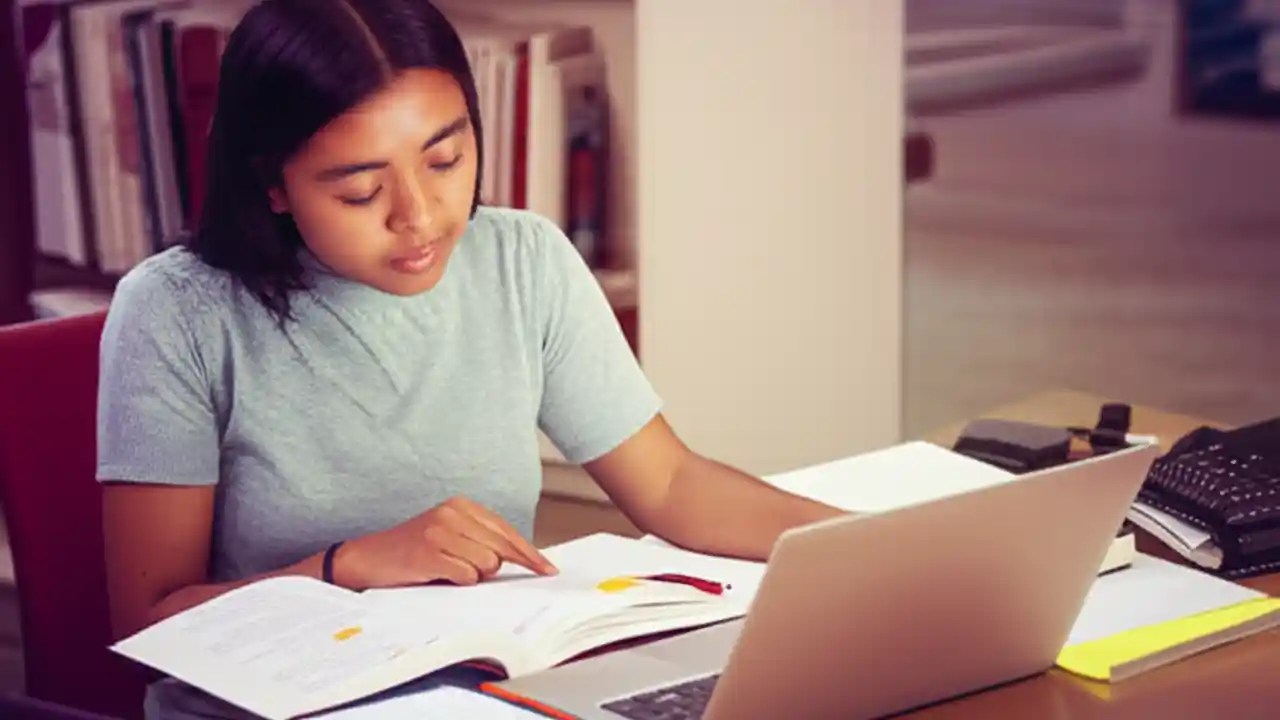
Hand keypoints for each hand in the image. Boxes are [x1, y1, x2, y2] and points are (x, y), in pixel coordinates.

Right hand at [335, 496, 557, 589]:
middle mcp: (453, 513)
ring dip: (473, 575)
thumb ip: (480, 540)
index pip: (506, 530)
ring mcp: (440, 531)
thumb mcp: (449, 535)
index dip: (529, 552)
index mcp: (461, 505)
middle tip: (485, 574)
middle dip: (500, 567)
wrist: (368, 558)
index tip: (547, 568)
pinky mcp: (429, 552)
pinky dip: (458, 581)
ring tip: (449, 570)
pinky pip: (466, 576)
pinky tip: (439, 575)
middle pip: (501, 548)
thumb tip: (521, 559)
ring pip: (487, 564)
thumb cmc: (414, 552)